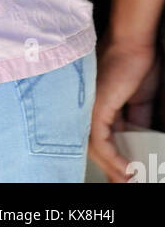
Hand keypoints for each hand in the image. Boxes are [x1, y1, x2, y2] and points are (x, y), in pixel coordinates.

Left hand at [89, 36, 159, 182]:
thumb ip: (136, 123)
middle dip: (112, 169)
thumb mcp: (139, 103)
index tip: (125, 176)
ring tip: (130, 181)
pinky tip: (127, 170)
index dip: (113, 160)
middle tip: (128, 183)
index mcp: (97, 105)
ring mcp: (89, 107)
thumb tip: (140, 144)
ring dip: (114, 168)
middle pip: (96, 147)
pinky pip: (101, 142)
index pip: (101, 140)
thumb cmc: (136, 64)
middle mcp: (87, 107)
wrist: (134, 43)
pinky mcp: (95, 108)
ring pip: (96, 148)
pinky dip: (114, 159)